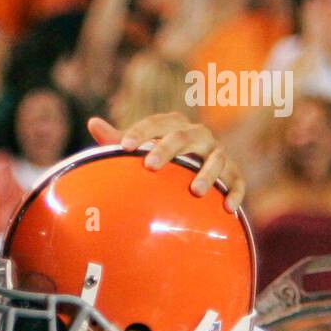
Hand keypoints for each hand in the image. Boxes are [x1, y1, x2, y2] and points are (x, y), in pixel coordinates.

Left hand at [88, 112, 244, 210]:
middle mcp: (199, 136)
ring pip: (216, 158)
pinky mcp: (232, 174)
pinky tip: (228, 207)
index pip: (158, 123)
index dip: (140, 132)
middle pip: (185, 136)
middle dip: (168, 149)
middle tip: (150, 165)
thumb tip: (92, 122)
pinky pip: (237, 181)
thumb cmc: (161, 159)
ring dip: (208, 173)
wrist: (195, 171)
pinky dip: (235, 192)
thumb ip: (117, 140)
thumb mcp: (140, 150)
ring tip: (195, 190)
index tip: (122, 146)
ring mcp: (217, 154)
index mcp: (176, 127)